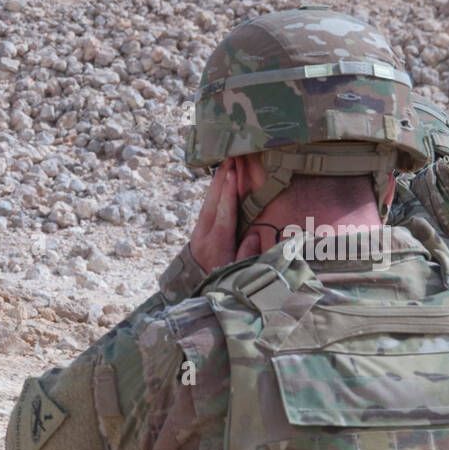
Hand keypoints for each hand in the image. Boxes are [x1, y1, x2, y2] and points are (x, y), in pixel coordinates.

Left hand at [188, 156, 264, 271]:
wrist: (194, 290)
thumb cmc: (223, 280)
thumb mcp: (237, 272)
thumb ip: (246, 255)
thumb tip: (254, 235)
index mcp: (216, 244)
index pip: (223, 213)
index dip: (228, 193)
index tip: (232, 174)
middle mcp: (204, 235)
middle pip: (212, 202)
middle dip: (221, 180)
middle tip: (230, 159)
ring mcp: (198, 232)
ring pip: (207, 203)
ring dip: (216, 184)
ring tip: (226, 165)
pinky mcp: (197, 232)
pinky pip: (206, 208)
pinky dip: (213, 194)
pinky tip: (219, 184)